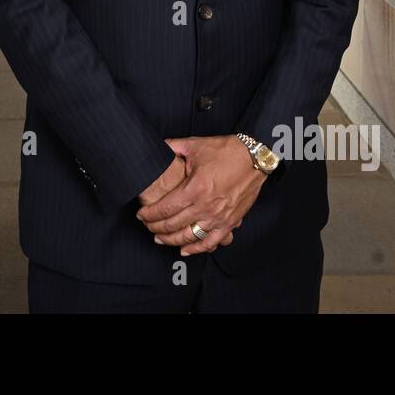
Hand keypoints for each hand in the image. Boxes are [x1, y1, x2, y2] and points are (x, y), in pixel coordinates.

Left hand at [136, 136, 264, 255]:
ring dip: (171, 240)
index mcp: (194, 189)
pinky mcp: (230, 222)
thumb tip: (157, 146)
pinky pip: (211, 242)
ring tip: (160, 239)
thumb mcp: (195, 145)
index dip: (149, 214)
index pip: (165, 209)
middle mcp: (205, 206)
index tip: (140, 215)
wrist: (254, 158)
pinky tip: (185, 250)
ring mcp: (218, 217)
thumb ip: (173, 147)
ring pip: (189, 237)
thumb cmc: (226, 151)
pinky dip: (197, 249)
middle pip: (173, 225)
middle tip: (147, 226)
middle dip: (155, 228)